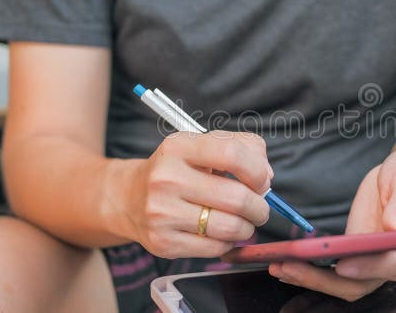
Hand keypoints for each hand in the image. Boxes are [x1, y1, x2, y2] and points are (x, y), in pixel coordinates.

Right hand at [121, 131, 272, 258]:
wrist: (129, 197)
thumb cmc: (177, 170)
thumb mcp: (202, 146)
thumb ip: (242, 148)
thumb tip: (266, 177)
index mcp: (179, 147)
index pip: (232, 154)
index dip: (257, 171)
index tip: (261, 182)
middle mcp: (166, 178)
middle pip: (237, 198)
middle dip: (259, 207)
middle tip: (259, 208)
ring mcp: (162, 213)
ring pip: (230, 227)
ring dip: (247, 228)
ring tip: (243, 222)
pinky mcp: (163, 242)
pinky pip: (215, 248)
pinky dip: (228, 242)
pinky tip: (221, 232)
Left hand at [269, 147, 395, 300]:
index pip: (391, 265)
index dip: (366, 268)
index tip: (341, 264)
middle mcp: (394, 258)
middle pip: (361, 283)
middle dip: (325, 281)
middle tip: (292, 267)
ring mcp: (374, 259)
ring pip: (344, 282)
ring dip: (311, 279)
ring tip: (281, 266)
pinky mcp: (357, 253)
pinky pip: (334, 271)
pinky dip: (311, 270)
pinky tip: (289, 262)